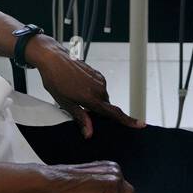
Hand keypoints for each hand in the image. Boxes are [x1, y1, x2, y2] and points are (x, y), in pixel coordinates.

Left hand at [30, 37, 144, 137]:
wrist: (52, 58)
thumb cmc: (55, 80)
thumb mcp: (65, 103)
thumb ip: (81, 118)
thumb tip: (89, 133)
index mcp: (92, 98)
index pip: (114, 113)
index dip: (128, 120)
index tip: (140, 124)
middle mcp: (99, 88)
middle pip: (107, 107)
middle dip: (99, 113)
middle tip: (83, 111)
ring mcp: (99, 80)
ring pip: (103, 98)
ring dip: (95, 101)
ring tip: (76, 95)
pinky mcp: (97, 73)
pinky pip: (100, 88)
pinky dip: (93, 92)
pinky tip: (79, 88)